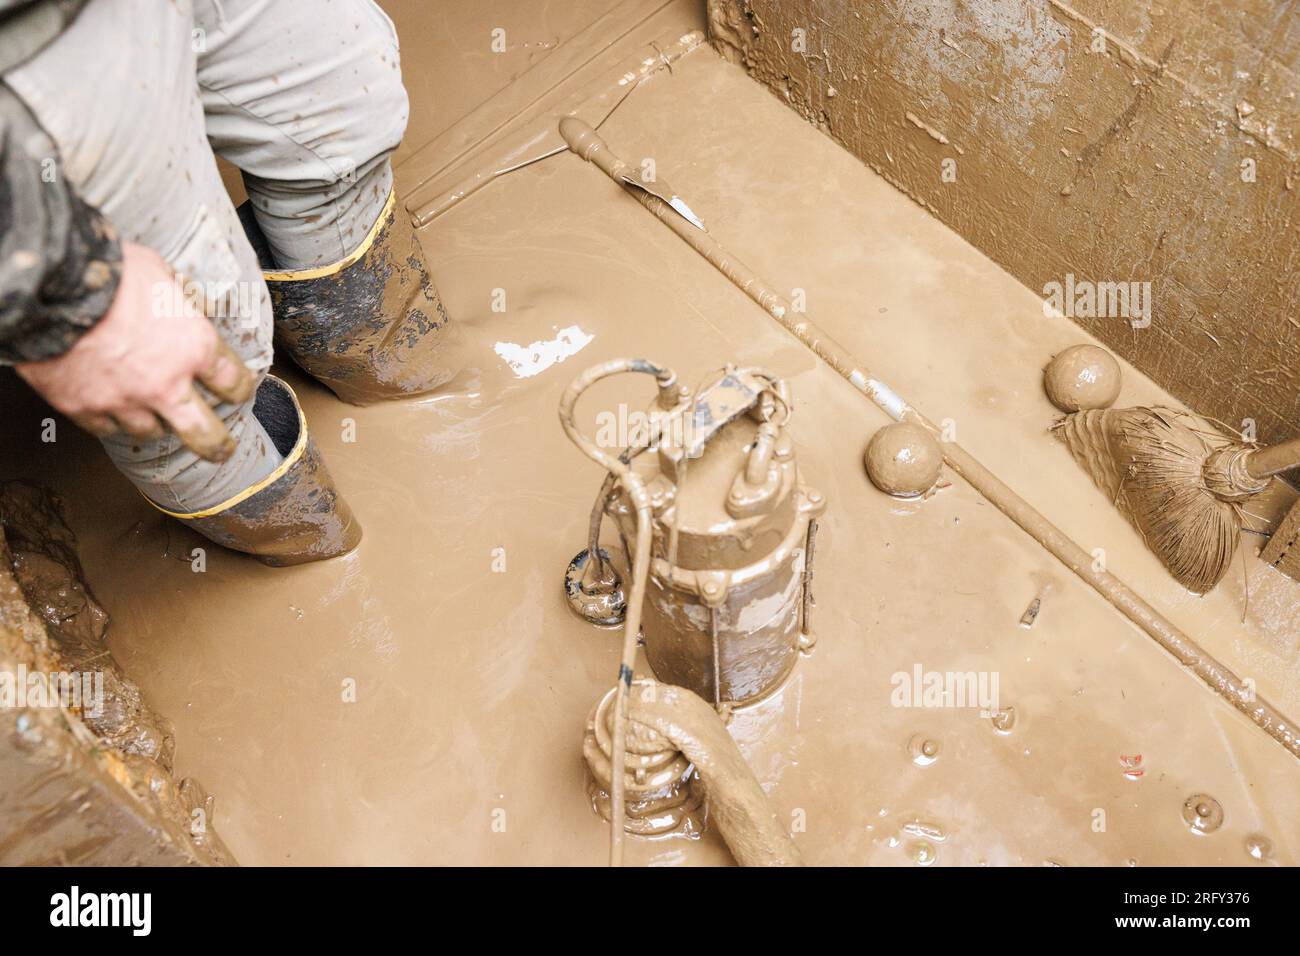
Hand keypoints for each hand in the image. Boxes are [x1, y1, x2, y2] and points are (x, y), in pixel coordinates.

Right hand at [16, 241, 255, 461]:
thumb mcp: (159, 271)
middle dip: (218, 445)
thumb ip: (179, 295)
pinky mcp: (84, 407)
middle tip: (221, 450)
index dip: (240, 389)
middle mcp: (165, 382)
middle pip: (205, 433)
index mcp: (193, 346)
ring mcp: (124, 400)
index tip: (238, 392)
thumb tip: (190, 301)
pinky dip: (110, 420)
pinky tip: (111, 409)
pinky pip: (106, 428)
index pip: (233, 382)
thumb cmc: (108, 271)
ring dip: (154, 422)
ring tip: (152, 413)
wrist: (51, 284)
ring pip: (150, 431)